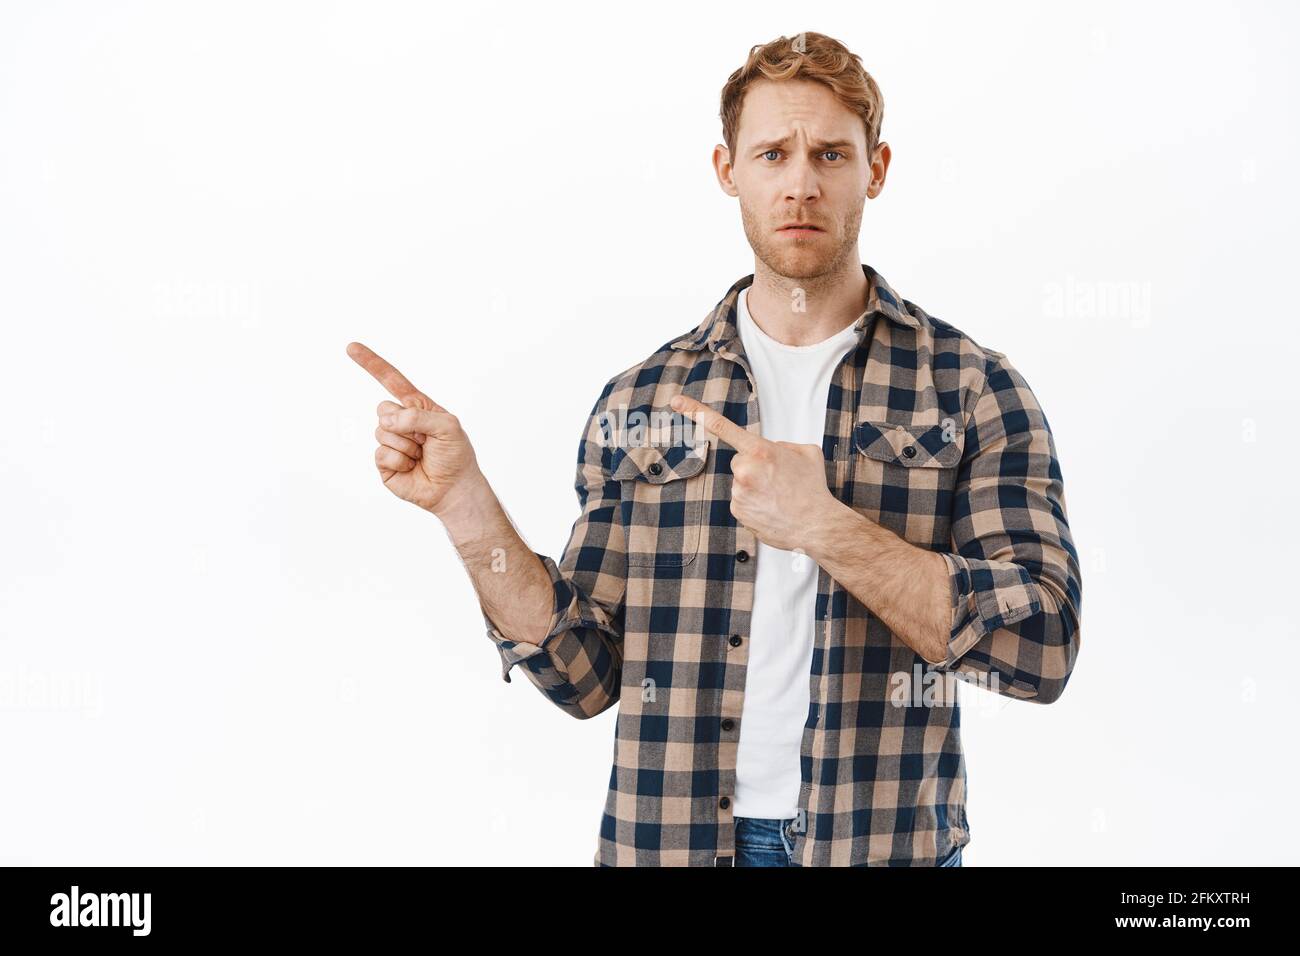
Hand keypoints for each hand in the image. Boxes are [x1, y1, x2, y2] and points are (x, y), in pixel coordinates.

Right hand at [346, 341, 482, 514]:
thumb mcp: (448, 426)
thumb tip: (388, 421)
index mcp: (417, 407)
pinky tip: (412, 467)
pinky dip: (400, 461)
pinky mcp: (384, 463)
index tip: (351, 347)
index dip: (371, 364)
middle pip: (383, 408)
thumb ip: (418, 416)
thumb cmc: (455, 456)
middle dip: (405, 424)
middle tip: (425, 441)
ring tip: (421, 456)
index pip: (391, 380)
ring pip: (382, 431)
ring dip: (407, 446)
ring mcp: (391, 442)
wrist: (454, 488)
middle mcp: (401, 421)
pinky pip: (381, 453)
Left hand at [670, 394, 839, 552]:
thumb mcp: (806, 452)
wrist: (816, 525)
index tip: (676, 402)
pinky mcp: (737, 510)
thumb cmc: (813, 488)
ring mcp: (738, 492)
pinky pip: (742, 501)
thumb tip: (769, 450)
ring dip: (756, 487)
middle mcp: (745, 469)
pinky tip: (772, 508)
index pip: (722, 426)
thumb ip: (783, 445)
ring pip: (742, 482)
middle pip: (741, 461)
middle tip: (779, 480)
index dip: (696, 412)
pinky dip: (754, 504)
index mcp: (760, 450)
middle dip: (756, 467)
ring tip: (779, 497)